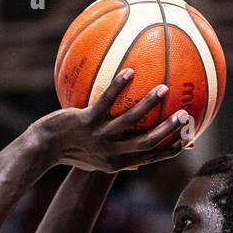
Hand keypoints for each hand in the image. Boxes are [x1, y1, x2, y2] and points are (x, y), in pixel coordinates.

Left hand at [34, 69, 189, 172]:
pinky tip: (130, 71)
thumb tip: (136, 157)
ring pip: (130, 121)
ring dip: (149, 104)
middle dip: (168, 129)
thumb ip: (117, 156)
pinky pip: (106, 101)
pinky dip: (118, 87)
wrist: (43, 150)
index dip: (171, 148)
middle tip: (185, 115)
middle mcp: (112, 152)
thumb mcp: (96, 160)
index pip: (152, 156)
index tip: (189, 138)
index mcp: (119, 162)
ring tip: (163, 88)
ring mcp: (100, 136)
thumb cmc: (71, 151)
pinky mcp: (85, 121)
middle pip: (147, 142)